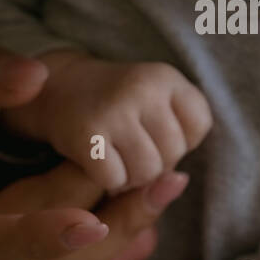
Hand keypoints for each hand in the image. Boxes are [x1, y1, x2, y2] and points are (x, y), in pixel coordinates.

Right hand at [1, 51, 212, 192]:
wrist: (59, 89)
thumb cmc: (119, 107)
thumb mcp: (156, 102)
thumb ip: (178, 132)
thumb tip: (174, 183)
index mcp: (165, 76)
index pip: (200, 125)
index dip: (181, 138)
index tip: (155, 130)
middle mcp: (142, 86)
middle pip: (174, 154)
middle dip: (155, 162)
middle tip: (131, 149)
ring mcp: (113, 109)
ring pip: (147, 174)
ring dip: (132, 178)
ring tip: (117, 159)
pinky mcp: (86, 134)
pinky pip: (115, 181)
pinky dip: (108, 181)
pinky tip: (98, 164)